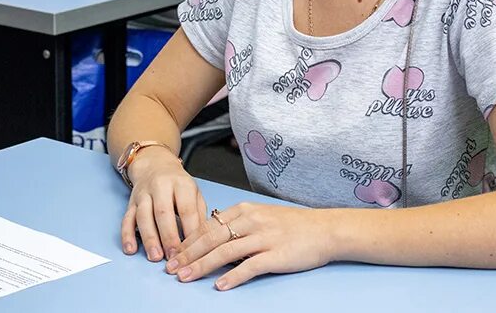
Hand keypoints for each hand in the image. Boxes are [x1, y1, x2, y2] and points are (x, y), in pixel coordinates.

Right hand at [120, 146, 207, 263]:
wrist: (154, 164)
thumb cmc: (178, 185)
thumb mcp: (194, 193)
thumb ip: (199, 214)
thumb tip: (203, 240)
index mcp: (180, 184)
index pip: (186, 208)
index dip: (189, 230)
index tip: (193, 250)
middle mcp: (160, 186)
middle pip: (163, 212)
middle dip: (168, 237)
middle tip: (173, 257)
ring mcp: (143, 194)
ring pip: (143, 216)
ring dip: (149, 238)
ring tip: (155, 256)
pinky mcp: (131, 202)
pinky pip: (126, 219)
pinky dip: (127, 235)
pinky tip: (131, 249)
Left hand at [167, 201, 336, 290]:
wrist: (325, 230)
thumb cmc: (293, 225)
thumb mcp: (261, 216)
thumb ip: (237, 224)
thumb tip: (213, 236)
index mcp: (244, 210)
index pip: (208, 226)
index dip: (188, 241)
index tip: (173, 253)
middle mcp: (250, 221)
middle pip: (211, 239)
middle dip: (188, 254)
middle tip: (171, 268)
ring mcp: (263, 238)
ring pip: (225, 252)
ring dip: (202, 266)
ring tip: (186, 277)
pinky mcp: (276, 255)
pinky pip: (250, 267)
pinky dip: (233, 277)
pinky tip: (220, 285)